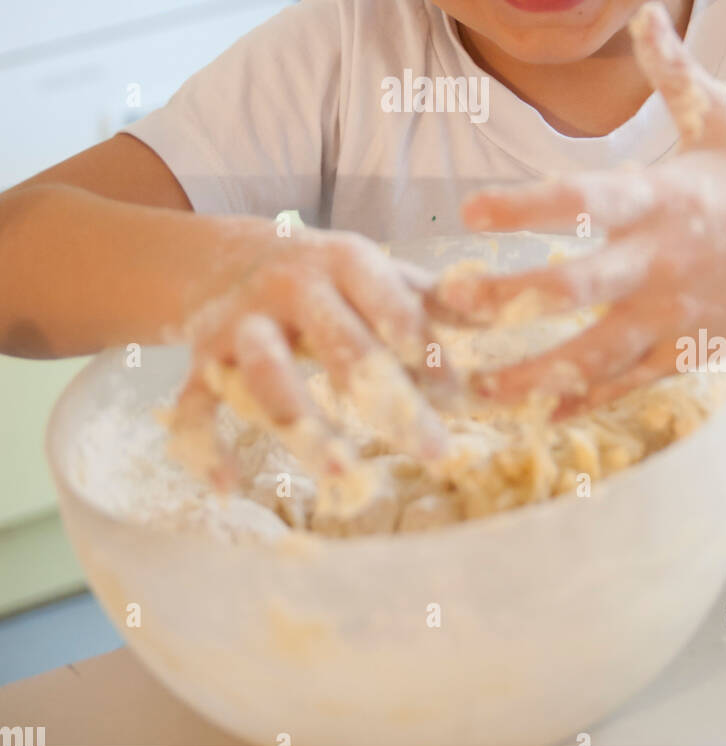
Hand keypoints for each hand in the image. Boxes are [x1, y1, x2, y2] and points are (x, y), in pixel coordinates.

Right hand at [168, 228, 464, 486]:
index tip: (459, 396)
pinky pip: (194, 403)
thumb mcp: (378, 274)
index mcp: (344, 261)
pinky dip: (203, 445)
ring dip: (302, 423)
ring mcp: (241, 323)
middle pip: (339, 344)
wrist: (224, 256)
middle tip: (435, 452)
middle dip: (388, 399)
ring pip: (266, 373)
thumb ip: (435, 301)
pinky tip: (229, 489)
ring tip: (343, 474)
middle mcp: (290, 286)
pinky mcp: (201, 359)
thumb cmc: (326, 277)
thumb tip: (511, 314)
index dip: (423, 347)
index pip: (391, 301)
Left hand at [438, 0, 725, 416]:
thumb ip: (674, 73)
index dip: (527, 207)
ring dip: (529, 373)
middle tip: (449, 304)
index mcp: (662, 199)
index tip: (470, 210)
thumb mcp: (721, 122)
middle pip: (576, 288)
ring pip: (591, 354)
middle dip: (510, 298)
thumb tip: (645, 12)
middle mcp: (660, 262)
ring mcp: (669, 316)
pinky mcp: (679, 353)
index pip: (587, 200)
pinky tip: (535, 413)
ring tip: (474, 386)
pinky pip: (624, 383)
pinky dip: (580, 400)